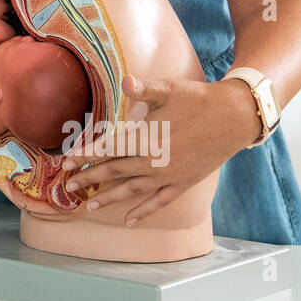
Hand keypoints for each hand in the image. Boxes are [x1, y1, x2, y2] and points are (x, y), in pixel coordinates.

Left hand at [59, 74, 245, 224]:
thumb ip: (143, 90)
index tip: (66, 162)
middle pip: (114, 172)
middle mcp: (154, 161)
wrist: (234, 117)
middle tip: (68, 185)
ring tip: (88, 205)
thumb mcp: (169, 90)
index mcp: (147, 138)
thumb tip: (125, 80)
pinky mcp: (183, 183)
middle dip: (89, 178)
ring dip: (109, 197)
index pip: (108, 148)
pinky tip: (130, 220)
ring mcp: (168, 175)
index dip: (86, 155)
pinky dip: (144, 211)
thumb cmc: (199, 100)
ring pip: (132, 190)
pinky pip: (159, 201)